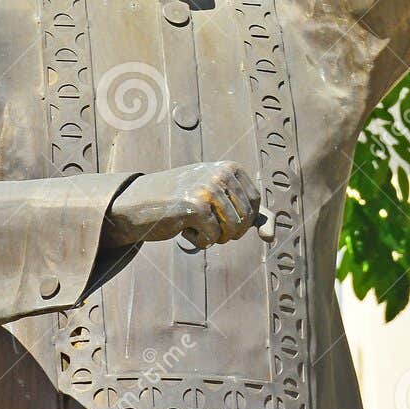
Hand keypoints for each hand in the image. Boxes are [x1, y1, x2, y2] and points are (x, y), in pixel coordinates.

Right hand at [101, 160, 261, 249]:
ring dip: (213, 236)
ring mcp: (208, 189)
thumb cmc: (180, 201)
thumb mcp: (219, 200)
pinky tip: (181, 226)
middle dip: (225, 230)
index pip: (254, 206)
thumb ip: (250, 214)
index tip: (214, 210)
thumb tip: (271, 237)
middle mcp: (221, 174)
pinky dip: (198, 241)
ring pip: (232, 232)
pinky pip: (212, 239)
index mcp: (230, 168)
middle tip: (200, 218)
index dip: (238, 219)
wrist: (138, 203)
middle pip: (245, 222)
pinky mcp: (195, 207)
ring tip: (193, 221)